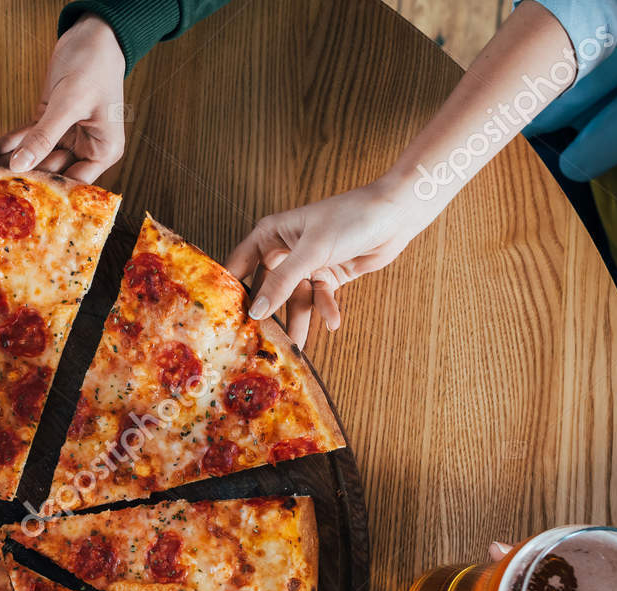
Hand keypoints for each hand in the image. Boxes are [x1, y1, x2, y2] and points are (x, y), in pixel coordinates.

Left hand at [0, 15, 126, 182]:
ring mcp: (66, 137)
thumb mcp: (69, 103)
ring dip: (10, 161)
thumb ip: (44, 136)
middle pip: (52, 171)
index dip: (50, 192)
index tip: (22, 200)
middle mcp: (85, 149)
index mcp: (103, 151)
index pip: (75, 182)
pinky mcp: (49, 123)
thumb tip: (20, 165)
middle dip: (24, 177)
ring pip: (35, 155)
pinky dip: (8, 142)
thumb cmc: (94, 66)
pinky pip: (27, 137)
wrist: (92, 35)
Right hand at [226, 177, 435, 347]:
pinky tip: (334, 321)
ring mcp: (305, 266)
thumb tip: (257, 311)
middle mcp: (284, 250)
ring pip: (294, 300)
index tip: (221, 318)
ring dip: (299, 321)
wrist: (395, 216)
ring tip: (297, 348)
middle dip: (267, 313)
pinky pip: (319, 299)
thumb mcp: (312, 250)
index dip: (229, 290)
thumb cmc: (351, 218)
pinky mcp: (326, 277)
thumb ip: (283, 282)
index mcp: (270, 234)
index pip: (239, 264)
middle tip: (259, 341)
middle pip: (266, 288)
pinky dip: (326, 310)